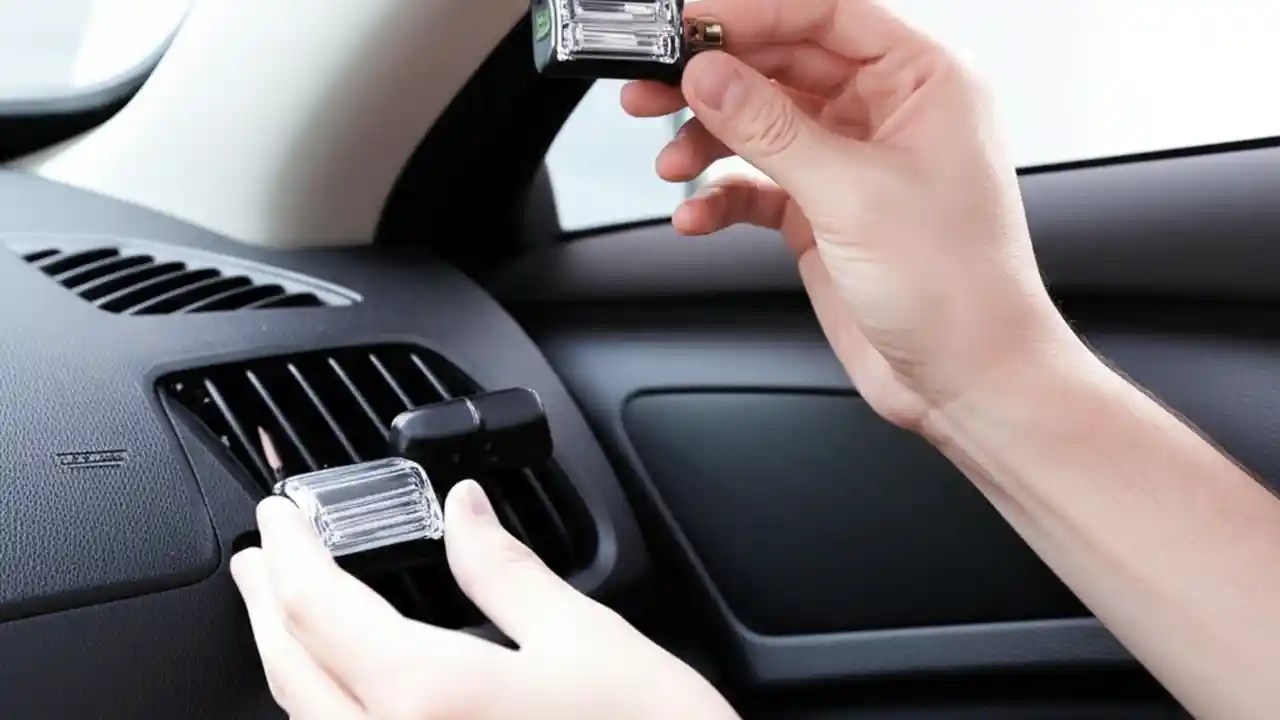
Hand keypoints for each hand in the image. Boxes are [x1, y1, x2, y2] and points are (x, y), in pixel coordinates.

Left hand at [230, 480, 738, 718]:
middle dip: (266, 604)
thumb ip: (505, 569)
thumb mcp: (585, 638)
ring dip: (286, 656)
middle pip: (291, 670)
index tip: (282, 515)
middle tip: (261, 555)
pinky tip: (341, 686)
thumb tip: (466, 507)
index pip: (321, 608)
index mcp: (432, 695)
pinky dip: (322, 707)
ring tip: (285, 610)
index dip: (291, 551)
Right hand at [624, 0, 1082, 433]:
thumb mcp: (853, 196)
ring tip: (671, 161)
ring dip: (708, 139)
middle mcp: (885, 113)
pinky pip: (758, 185)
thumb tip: (709, 76)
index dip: (752, 11)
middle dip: (713, 78)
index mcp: (921, 81)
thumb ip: (772, 131)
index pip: (825, 14)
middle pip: (782, 64)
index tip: (687, 22)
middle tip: (650, 88)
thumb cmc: (956, 288)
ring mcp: (851, 163)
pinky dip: (722, 195)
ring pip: (762, 124)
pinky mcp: (824, 212)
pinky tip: (696, 214)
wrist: (966, 380)